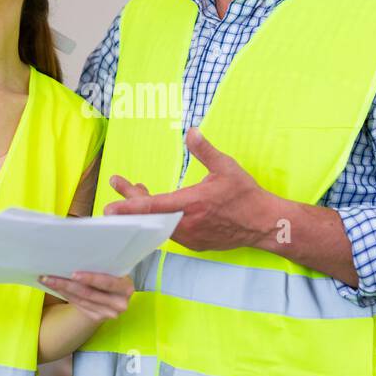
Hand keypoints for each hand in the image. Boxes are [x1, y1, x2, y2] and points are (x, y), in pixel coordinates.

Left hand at [39, 271, 133, 322]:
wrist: (114, 292)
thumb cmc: (111, 272)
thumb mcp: (112, 267)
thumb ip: (101, 262)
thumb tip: (77, 247)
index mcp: (126, 286)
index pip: (108, 283)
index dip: (91, 278)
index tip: (73, 274)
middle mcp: (120, 303)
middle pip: (89, 293)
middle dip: (67, 284)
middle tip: (48, 276)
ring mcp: (109, 313)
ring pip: (81, 300)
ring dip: (62, 289)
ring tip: (46, 280)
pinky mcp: (97, 317)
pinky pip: (79, 305)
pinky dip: (66, 295)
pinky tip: (55, 288)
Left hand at [103, 126, 272, 250]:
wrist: (265, 224)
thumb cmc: (246, 195)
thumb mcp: (226, 167)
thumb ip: (205, 150)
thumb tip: (190, 131)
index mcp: (192, 204)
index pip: (154, 206)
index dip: (130, 206)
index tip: (109, 207)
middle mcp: (188, 224)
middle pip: (151, 214)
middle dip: (132, 199)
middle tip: (119, 182)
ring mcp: (191, 237)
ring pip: (159, 224)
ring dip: (147, 208)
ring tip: (138, 189)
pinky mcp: (195, 244)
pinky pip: (171, 231)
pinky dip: (162, 218)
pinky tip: (161, 206)